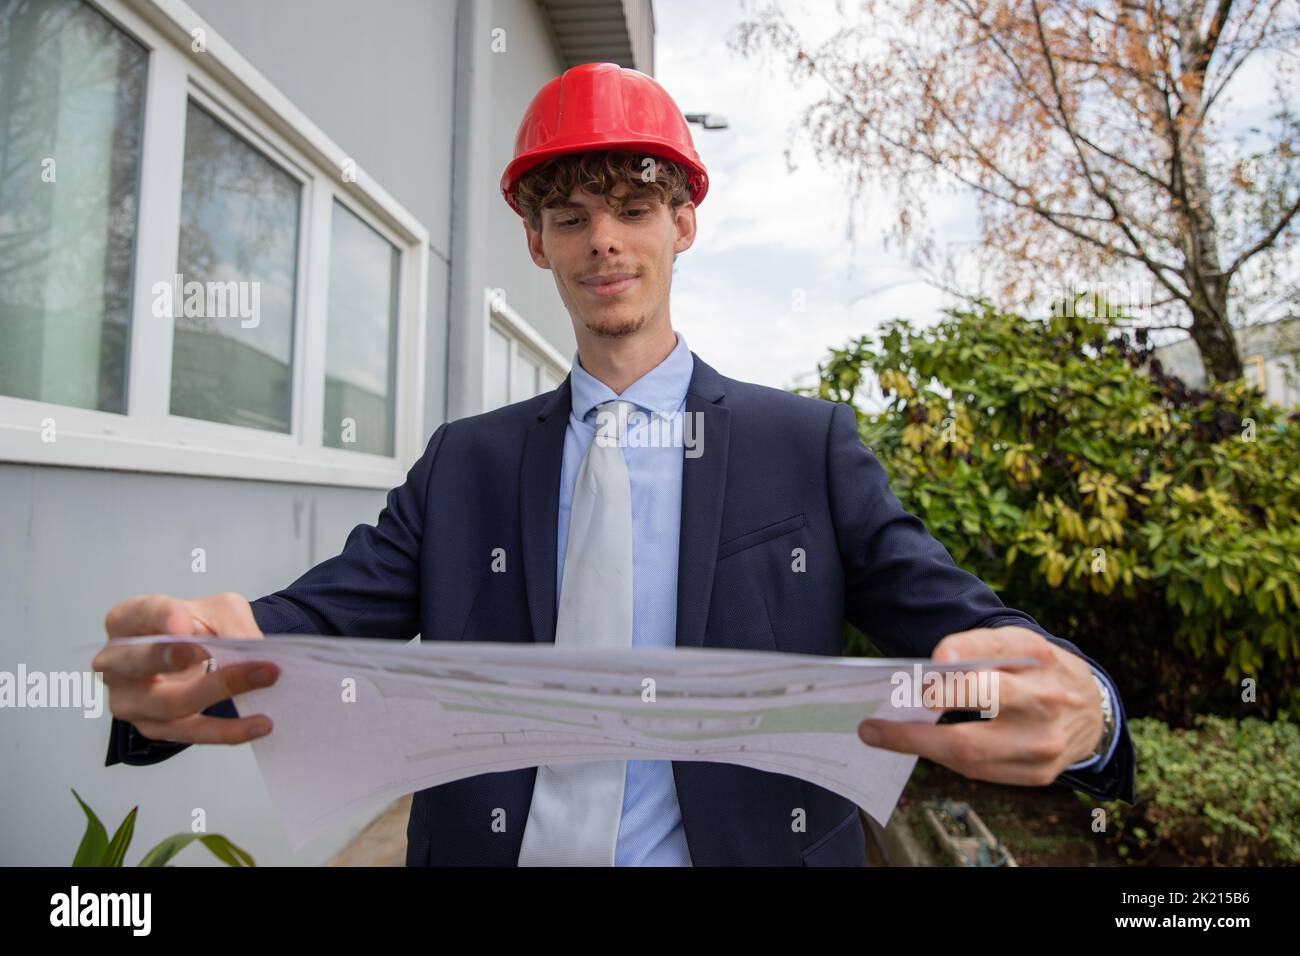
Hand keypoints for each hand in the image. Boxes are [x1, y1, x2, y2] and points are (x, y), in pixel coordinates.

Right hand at [93, 592, 277, 745]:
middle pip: (140, 662)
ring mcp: (130, 700)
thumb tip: (248, 648)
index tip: (184, 624)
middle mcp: (118, 662)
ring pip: (169, 704)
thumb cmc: (198, 628)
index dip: (162, 618)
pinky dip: (228, 730)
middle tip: (209, 653)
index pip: (142, 614)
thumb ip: (230, 623)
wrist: (201, 656)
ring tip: (263, 678)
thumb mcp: (218, 610)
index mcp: (128, 621)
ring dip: (219, 691)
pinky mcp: (153, 728)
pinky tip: (260, 723)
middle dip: (173, 658)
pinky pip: (191, 732)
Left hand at [856, 626, 1103, 785]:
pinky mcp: (1038, 773)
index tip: (936, 658)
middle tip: (899, 699)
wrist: (1092, 712)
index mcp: (1037, 654)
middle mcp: (1046, 696)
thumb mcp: (1016, 647)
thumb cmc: (1036, 673)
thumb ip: (976, 652)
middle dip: (943, 698)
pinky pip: (978, 770)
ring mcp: (1044, 740)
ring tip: (876, 733)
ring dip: (918, 741)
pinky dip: (940, 757)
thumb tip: (924, 674)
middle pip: (990, 696)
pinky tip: (914, 745)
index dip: (965, 648)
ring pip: (973, 748)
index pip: (998, 645)